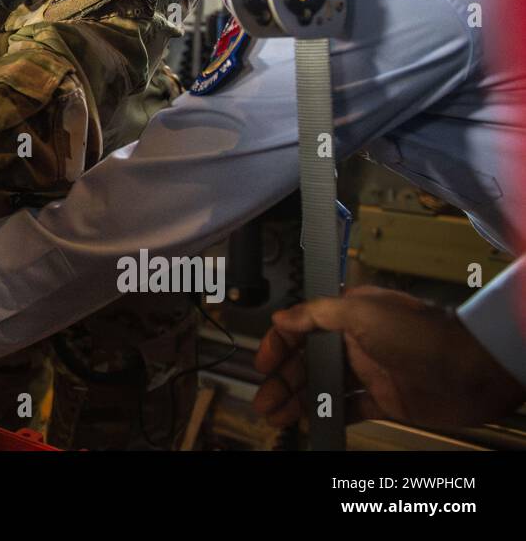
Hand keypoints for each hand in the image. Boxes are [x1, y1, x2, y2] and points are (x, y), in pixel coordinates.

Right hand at [253, 285, 525, 428]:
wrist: (472, 370)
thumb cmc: (420, 334)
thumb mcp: (362, 312)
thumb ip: (318, 314)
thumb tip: (281, 316)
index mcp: (349, 316)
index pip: (302, 328)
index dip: (279, 345)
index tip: (262, 364)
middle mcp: (356, 342)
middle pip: (309, 362)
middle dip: (283, 380)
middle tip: (263, 401)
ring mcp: (370, 373)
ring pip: (323, 387)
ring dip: (298, 400)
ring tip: (277, 417)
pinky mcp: (384, 400)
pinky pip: (348, 408)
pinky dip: (327, 415)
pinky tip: (309, 423)